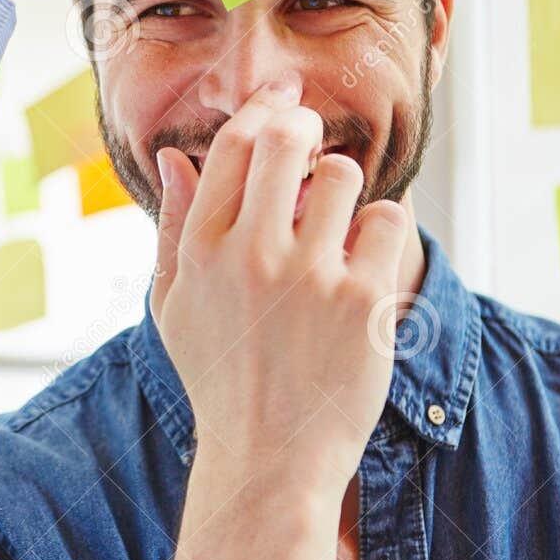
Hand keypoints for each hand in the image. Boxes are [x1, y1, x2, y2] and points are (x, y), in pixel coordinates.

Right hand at [149, 83, 410, 503]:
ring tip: (336, 223)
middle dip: (304, 127)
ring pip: (343, 175)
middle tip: (313, 140)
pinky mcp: (361, 302)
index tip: (282, 99)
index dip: (262, 109)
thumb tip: (173, 155)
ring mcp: (307, 277)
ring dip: (343, 188)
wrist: (268, 460)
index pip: (233, 146)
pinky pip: (387, 222)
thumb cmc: (221, 379)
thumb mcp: (173, 305)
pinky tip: (362, 262)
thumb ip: (172, 227)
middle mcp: (250, 255)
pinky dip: (380, 234)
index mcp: (200, 251)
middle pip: (286, 140)